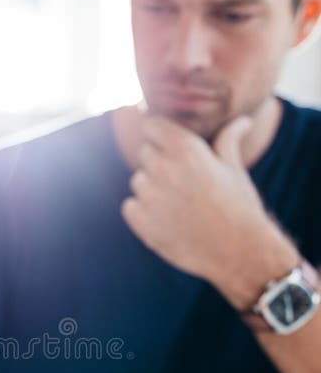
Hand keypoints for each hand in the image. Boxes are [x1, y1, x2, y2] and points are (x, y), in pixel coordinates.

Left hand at [120, 115, 295, 304]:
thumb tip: (242, 120)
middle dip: (160, 163)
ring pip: (138, 181)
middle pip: (145, 153)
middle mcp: (163, 168)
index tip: (170, 147)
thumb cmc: (240, 208)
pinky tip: (166, 220)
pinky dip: (142, 212)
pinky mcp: (141, 222)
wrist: (239, 252)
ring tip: (179, 205)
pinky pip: (130, 206)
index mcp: (186, 148)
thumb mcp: (235, 170)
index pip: (152, 125)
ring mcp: (150, 196)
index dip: (160, 135)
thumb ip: (229, 139)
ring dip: (152, 189)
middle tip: (184, 184)